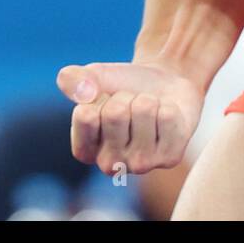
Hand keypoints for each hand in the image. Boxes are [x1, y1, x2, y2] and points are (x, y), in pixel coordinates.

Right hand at [56, 61, 203, 175]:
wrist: (163, 83)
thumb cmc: (122, 85)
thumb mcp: (93, 77)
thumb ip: (73, 80)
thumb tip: (84, 93)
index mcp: (84, 151)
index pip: (86, 116)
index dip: (98, 96)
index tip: (106, 100)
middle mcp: (110, 165)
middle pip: (116, 113)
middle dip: (125, 97)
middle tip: (131, 103)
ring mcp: (141, 165)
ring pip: (143, 110)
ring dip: (148, 100)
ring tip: (149, 110)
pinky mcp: (170, 157)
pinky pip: (168, 116)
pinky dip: (168, 106)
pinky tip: (166, 116)